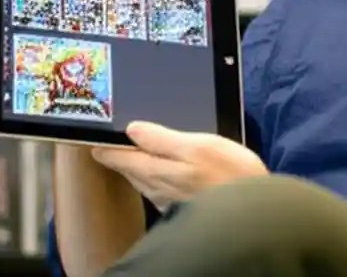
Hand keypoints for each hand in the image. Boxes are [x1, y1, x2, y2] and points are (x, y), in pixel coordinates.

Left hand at [91, 121, 268, 212]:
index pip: (116, 156)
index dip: (104, 144)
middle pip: (129, 168)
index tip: (92, 138)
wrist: (254, 217)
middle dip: (119, 154)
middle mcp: (156, 188)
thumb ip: (161, 138)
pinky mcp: (184, 207)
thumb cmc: (230, 178)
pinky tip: (166, 171)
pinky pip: (162, 188)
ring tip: (133, 152)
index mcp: (154, 169)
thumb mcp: (198, 146)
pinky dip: (158, 176)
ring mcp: (169, 200)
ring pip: (145, 179)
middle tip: (108, 143)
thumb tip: (133, 129)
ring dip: (138, 165)